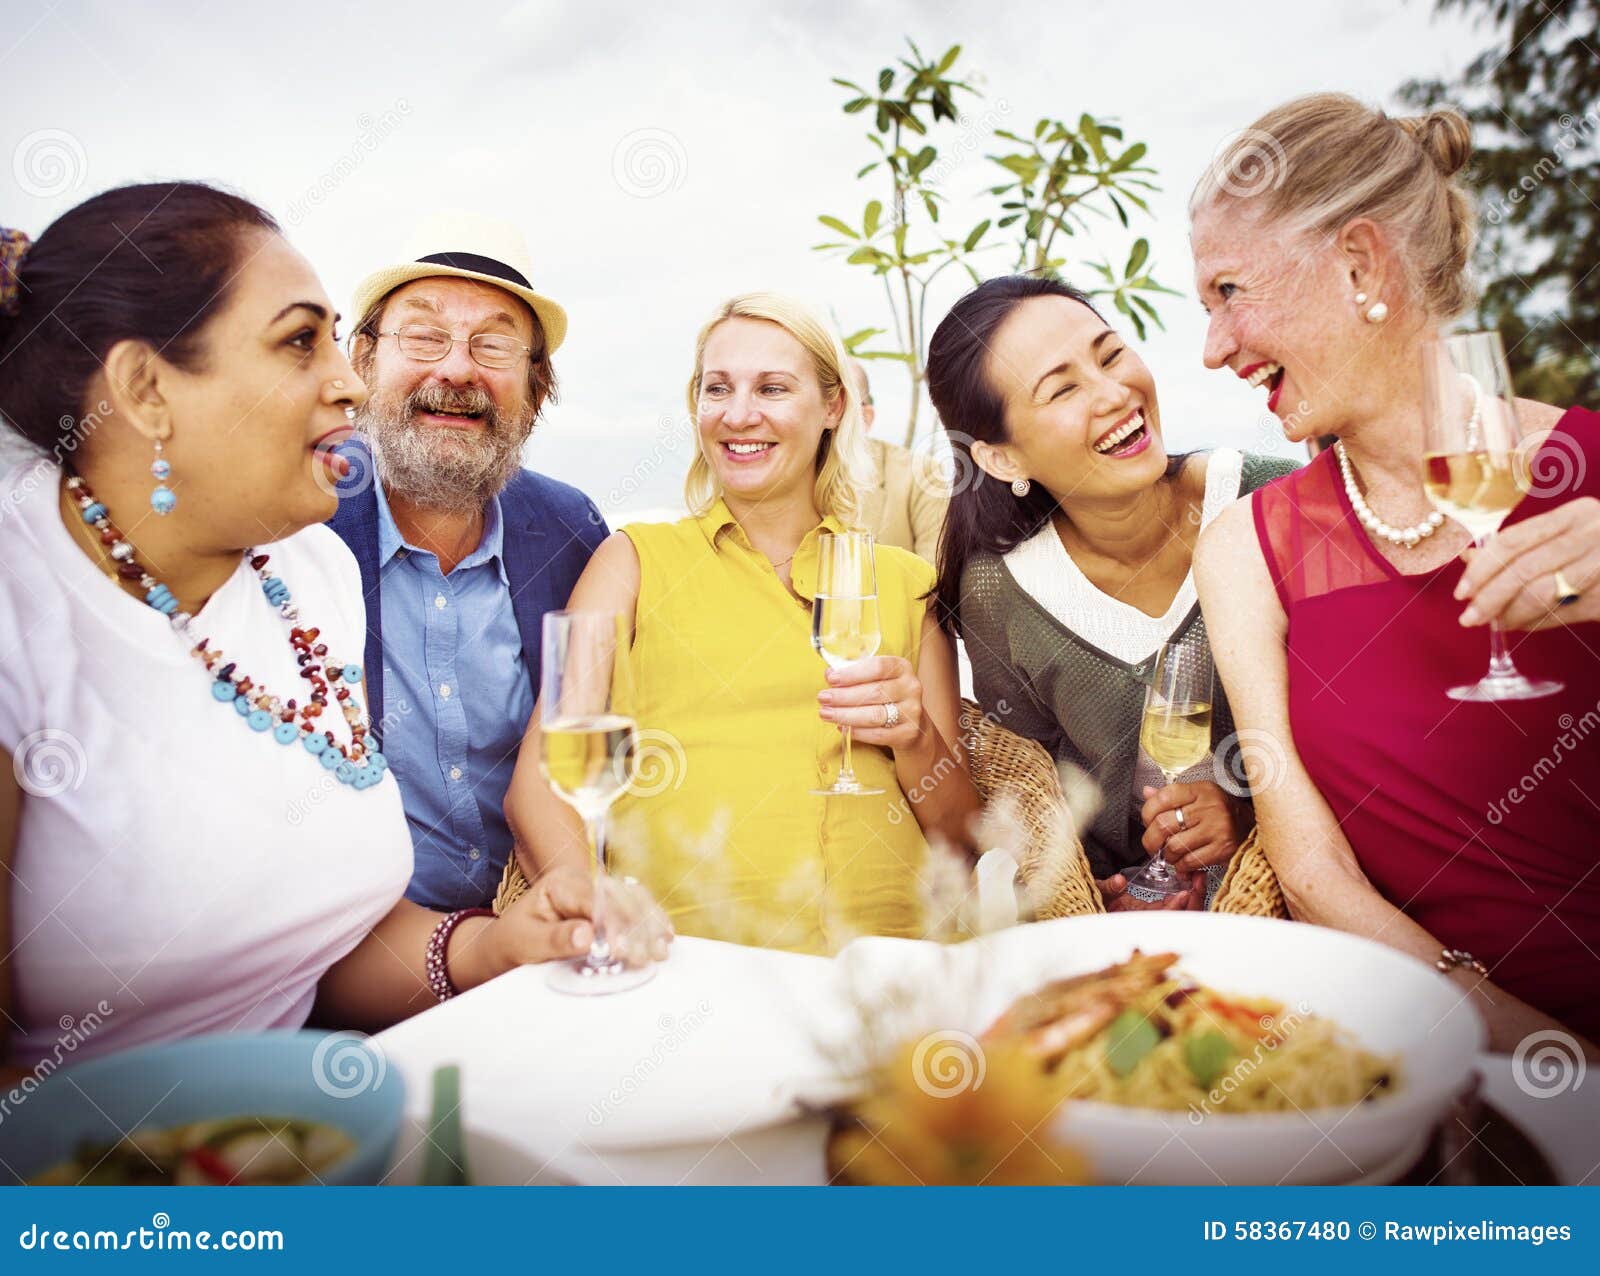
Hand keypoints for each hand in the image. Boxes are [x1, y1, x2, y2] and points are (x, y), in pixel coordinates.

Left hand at [491, 864, 672, 969]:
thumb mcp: (526, 942)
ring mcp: (596, 891)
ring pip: (632, 899)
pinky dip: (650, 921)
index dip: (611, 925)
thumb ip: (556, 939)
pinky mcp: (606, 905)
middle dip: (638, 926)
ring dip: (650, 923)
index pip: (593, 902)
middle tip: (650, 954)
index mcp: (559, 883)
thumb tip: (588, 936)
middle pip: (619, 897)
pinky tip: (664, 934)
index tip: (622, 949)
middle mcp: (582, 881)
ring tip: (662, 949)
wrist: (508, 942)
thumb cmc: (514, 941)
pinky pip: (634, 908)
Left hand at [817, 655, 926, 751]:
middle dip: (843, 696)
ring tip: (826, 713)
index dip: (852, 674)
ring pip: (874, 715)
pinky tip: (842, 728)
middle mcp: (911, 687)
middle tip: (822, 698)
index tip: (831, 679)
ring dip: (846, 715)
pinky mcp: (909, 733)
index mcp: (902, 668)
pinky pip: (878, 734)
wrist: (912, 723)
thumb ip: (853, 674)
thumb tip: (830, 674)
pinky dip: (857, 732)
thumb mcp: (874, 679)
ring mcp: (912, 711)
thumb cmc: (886, 695)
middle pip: (874, 692)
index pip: (877, 667)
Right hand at [1096, 871, 1204, 911]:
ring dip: (1191, 898)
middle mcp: (1146, 921)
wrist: (1088, 904)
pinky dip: (1185, 897)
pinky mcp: (1152, 910)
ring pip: (1179, 913)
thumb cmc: (1093, 901)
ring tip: (1198, 879)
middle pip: (1177, 918)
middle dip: (1192, 901)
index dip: (1174, 907)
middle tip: (1198, 881)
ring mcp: (1151, 917)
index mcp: (1135, 920)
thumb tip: (1119, 881)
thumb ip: (1108, 887)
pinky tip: (1190, 884)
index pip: (1161, 918)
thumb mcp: (1099, 892)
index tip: (1184, 894)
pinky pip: (1174, 907)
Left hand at [1140, 780, 1247, 874]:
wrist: (1252, 826)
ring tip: (1170, 853)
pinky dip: (1181, 866)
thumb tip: (1147, 792)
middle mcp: (1209, 807)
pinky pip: (1189, 861)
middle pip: (1163, 824)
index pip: (1164, 797)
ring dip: (1166, 855)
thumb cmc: (1220, 810)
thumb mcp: (1198, 795)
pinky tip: (1183, 862)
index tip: (1148, 821)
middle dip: (1151, 839)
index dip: (1148, 812)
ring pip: (1174, 846)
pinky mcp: (1223, 849)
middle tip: (1152, 844)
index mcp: (1200, 790)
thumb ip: (1171, 795)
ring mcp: (1217, 829)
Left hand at [1456, 496, 1599, 630]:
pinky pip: (1563, 612)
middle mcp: (1593, 534)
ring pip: (1541, 592)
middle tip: (1469, 617)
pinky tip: (1522, 625)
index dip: (1482, 568)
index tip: (1461, 590)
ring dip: (1511, 613)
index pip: (1514, 540)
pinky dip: (1536, 622)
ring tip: (1496, 623)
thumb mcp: (1567, 539)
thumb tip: (1469, 561)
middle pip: (1522, 568)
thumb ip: (1522, 548)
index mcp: (1576, 515)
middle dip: (1489, 597)